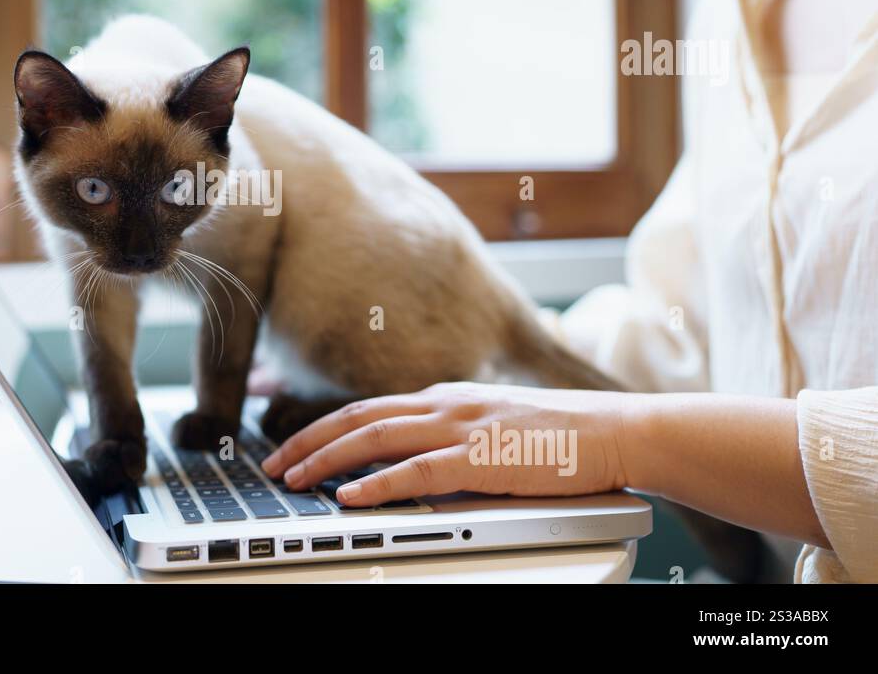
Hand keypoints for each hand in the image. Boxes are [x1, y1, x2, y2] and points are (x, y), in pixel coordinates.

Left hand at [259, 382, 633, 506]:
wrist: (618, 431)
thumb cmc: (563, 435)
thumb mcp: (494, 425)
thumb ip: (454, 435)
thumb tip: (413, 459)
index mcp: (448, 397)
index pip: (371, 407)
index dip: (326, 424)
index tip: (294, 441)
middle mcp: (446, 404)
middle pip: (359, 416)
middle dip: (309, 440)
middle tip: (274, 462)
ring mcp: (462, 428)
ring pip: (375, 437)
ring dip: (327, 459)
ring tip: (294, 478)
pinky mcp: (482, 458)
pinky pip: (416, 471)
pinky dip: (375, 483)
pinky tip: (348, 495)